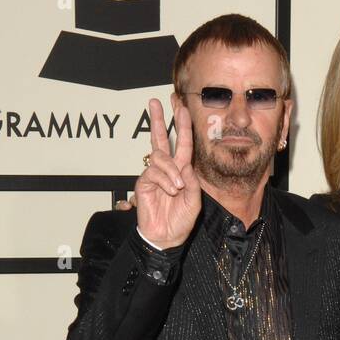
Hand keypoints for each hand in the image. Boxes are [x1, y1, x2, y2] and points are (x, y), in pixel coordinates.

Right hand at [132, 97, 200, 247]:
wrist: (166, 237)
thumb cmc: (181, 221)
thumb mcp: (194, 201)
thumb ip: (192, 182)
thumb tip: (183, 165)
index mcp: (181, 171)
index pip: (182, 144)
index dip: (182, 126)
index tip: (181, 107)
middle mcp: (167, 169)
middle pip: (161, 138)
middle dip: (158, 119)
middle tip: (154, 102)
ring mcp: (154, 175)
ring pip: (160, 157)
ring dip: (171, 171)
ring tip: (177, 189)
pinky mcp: (144, 182)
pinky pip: (154, 172)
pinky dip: (165, 181)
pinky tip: (170, 191)